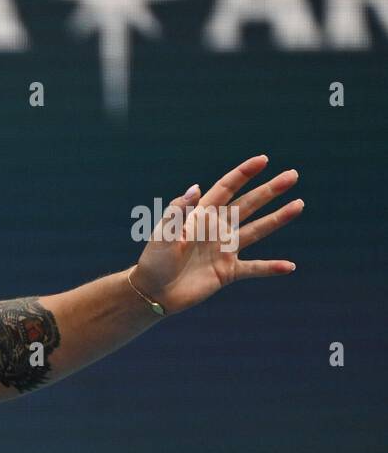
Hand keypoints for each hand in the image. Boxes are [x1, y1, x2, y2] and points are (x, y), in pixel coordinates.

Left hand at [131, 155, 302, 315]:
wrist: (153, 292)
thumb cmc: (154, 260)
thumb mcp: (163, 233)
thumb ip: (179, 211)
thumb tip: (196, 187)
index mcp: (201, 216)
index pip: (226, 189)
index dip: (243, 174)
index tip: (263, 160)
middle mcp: (217, 229)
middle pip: (248, 205)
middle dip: (270, 190)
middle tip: (292, 175)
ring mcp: (224, 250)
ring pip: (257, 231)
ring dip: (278, 219)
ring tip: (298, 205)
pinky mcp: (227, 272)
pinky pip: (254, 268)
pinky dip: (271, 268)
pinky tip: (289, 266)